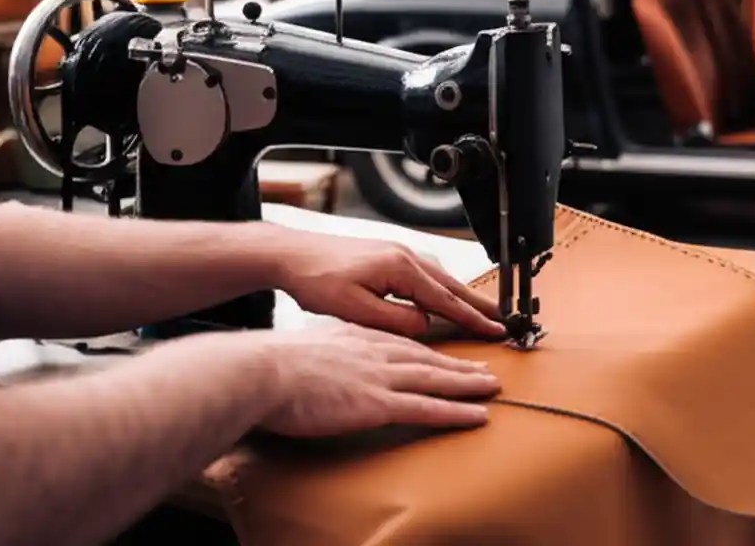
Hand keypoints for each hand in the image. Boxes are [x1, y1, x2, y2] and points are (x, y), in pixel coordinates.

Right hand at [246, 323, 500, 436]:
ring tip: (491, 387)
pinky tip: (477, 415)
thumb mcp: (307, 347)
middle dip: (459, 364)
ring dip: (467, 384)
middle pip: (428, 358)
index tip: (446, 354)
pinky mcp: (379, 403)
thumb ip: (325, 353)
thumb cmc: (273, 364)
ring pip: (436, 379)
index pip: (403, 344)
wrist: (263, 370)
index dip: (429, 351)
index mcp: (358, 338)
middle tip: (483, 369)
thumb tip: (322, 361)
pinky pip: (428, 408)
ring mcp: (381, 377)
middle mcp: (376, 353)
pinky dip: (457, 411)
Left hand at [270, 228, 504, 339]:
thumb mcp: (356, 311)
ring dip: (461, 296)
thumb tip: (425, 326)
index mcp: (401, 269)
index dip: (472, 319)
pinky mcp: (388, 254)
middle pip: (452, 285)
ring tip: (480, 312)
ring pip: (440, 278)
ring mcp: (397, 252)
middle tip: (503, 320)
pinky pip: (426, 274)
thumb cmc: (316, 280)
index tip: (494, 331)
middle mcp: (405, 255)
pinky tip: (442, 297)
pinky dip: (442, 288)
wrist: (291, 254)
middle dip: (479, 304)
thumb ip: (396, 321)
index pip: (446, 301)